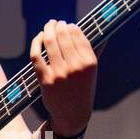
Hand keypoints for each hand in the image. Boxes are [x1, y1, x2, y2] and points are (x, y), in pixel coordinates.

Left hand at [30, 19, 96, 137]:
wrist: (73, 116)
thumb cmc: (83, 91)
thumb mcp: (92, 73)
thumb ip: (94, 52)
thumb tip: (103, 33)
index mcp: (89, 63)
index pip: (78, 36)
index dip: (71, 27)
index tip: (67, 24)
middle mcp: (76, 67)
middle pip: (63, 36)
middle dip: (58, 26)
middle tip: (55, 23)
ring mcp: (60, 73)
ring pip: (49, 42)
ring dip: (47, 30)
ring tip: (48, 26)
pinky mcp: (46, 79)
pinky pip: (37, 55)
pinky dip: (36, 43)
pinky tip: (38, 39)